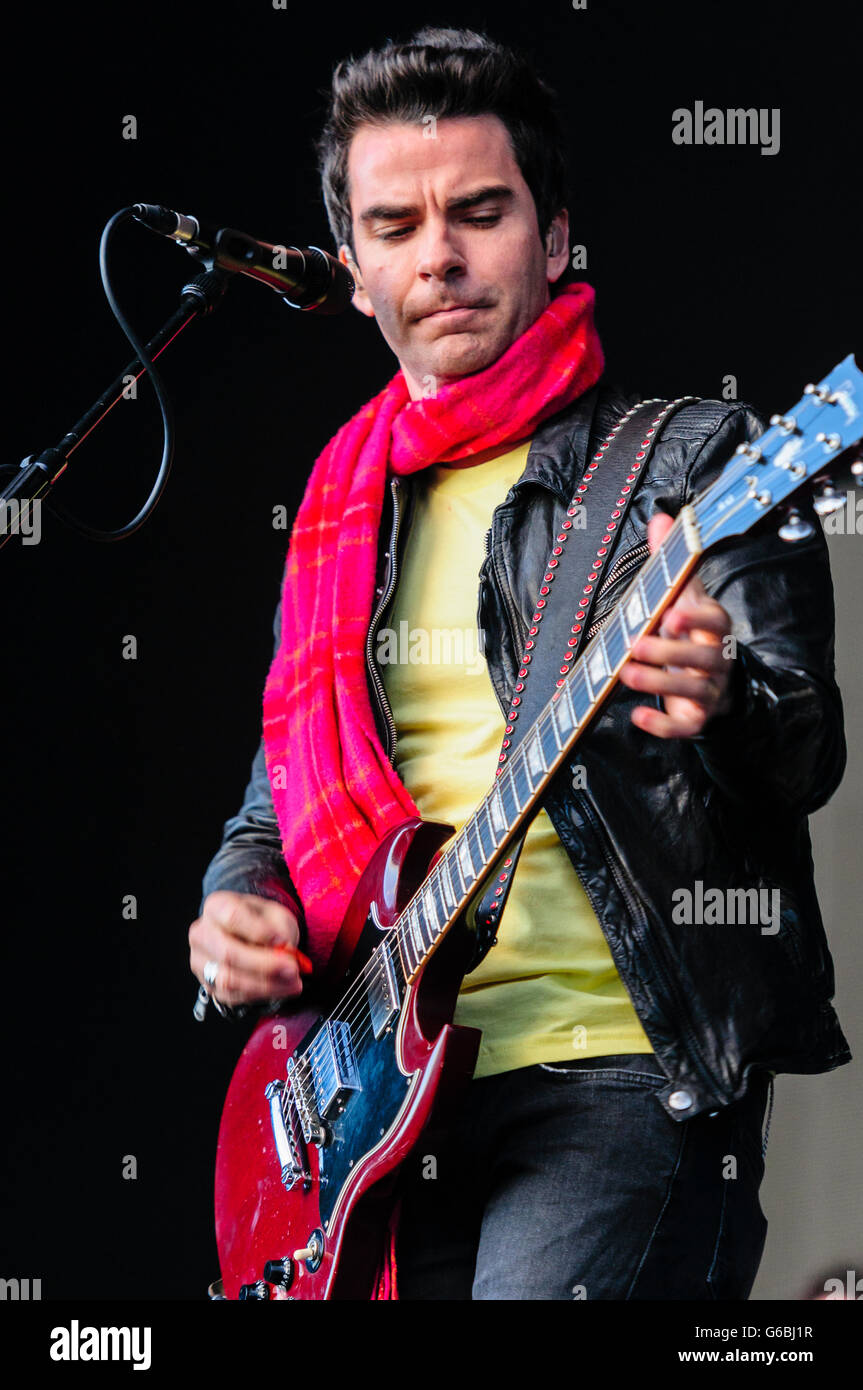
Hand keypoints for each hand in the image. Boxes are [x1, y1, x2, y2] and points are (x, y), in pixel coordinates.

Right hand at [189, 891, 311, 1005]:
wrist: (250, 937)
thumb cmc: (262, 922)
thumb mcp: (276, 914)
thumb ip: (280, 929)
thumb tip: (283, 950)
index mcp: (215, 906)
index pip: (232, 916)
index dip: (258, 931)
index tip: (283, 940)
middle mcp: (201, 934)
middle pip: (227, 952)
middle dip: (264, 964)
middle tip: (292, 968)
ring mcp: (201, 962)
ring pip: (229, 980)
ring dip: (265, 984)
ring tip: (293, 982)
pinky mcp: (209, 986)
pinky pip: (234, 996)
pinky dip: (262, 995)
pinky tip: (283, 988)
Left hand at [616, 512, 734, 738]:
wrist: (717, 679)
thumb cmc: (694, 631)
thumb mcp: (685, 596)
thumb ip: (672, 563)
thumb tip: (661, 518)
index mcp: (715, 626)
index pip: (715, 620)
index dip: (694, 618)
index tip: (670, 614)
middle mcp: (718, 658)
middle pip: (705, 656)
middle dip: (671, 651)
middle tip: (634, 644)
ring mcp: (710, 689)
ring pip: (695, 690)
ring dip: (660, 684)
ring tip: (626, 673)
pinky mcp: (698, 717)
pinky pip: (686, 726)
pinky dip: (663, 725)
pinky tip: (638, 717)